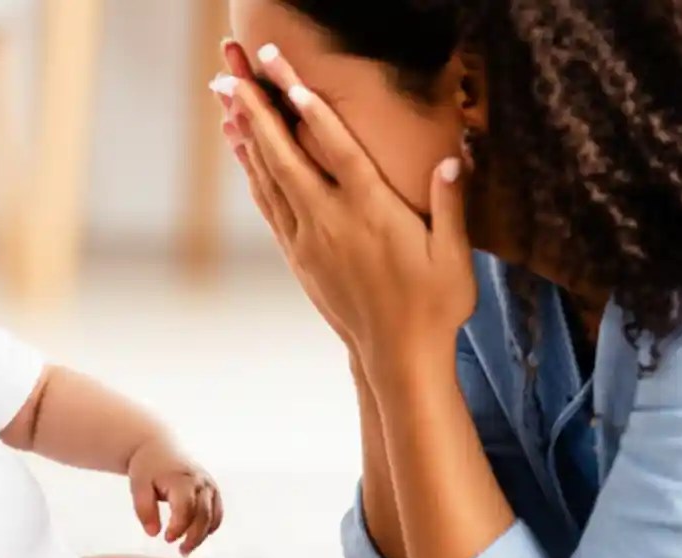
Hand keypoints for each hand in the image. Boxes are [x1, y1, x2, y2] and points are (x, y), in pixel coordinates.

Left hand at [128, 441, 222, 555]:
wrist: (158, 447)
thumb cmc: (147, 468)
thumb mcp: (138, 486)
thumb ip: (144, 510)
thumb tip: (153, 533)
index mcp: (181, 479)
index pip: (185, 508)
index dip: (179, 527)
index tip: (166, 538)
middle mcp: (199, 481)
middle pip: (203, 515)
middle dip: (193, 537)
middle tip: (180, 551)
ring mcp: (209, 484)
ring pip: (212, 516)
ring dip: (202, 536)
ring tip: (186, 549)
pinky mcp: (212, 488)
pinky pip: (217, 512)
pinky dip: (211, 526)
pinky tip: (198, 536)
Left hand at [213, 41, 476, 367]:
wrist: (396, 356)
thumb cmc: (434, 305)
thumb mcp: (454, 255)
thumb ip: (450, 202)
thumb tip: (454, 155)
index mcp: (372, 213)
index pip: (338, 151)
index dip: (313, 113)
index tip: (289, 81)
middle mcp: (331, 222)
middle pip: (285, 158)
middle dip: (258, 112)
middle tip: (232, 77)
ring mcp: (308, 240)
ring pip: (269, 180)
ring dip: (247, 137)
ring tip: (226, 101)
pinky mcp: (298, 257)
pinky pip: (269, 205)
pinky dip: (253, 174)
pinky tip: (244, 152)